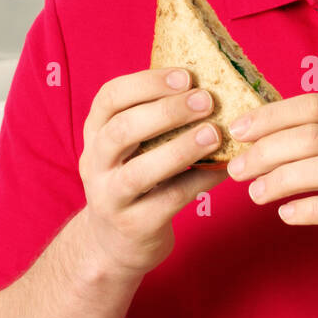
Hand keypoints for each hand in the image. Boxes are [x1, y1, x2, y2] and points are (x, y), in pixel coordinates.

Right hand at [78, 68, 225, 277]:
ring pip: (139, 171)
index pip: (110, 97)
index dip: (148, 83)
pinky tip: (223, 168)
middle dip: (166, 112)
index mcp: (95, 133)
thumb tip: (212, 86)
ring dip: (180, 149)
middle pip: (121, 130)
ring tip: (214, 134)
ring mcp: (110, 197)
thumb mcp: (133, 147)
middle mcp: (94, 163)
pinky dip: (199, 181)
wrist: (116, 242)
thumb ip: (157, 119)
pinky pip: (169, 200)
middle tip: (206, 101)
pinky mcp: (134, 225)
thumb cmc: (137, 179)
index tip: (186, 76)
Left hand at [225, 93, 317, 289]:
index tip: (239, 130)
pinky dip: (311, 209)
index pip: (316, 104)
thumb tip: (281, 139)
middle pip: (314, 133)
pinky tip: (288, 216)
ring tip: (255, 194)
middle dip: (266, 149)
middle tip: (236, 169)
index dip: (271, 114)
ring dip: (281, 179)